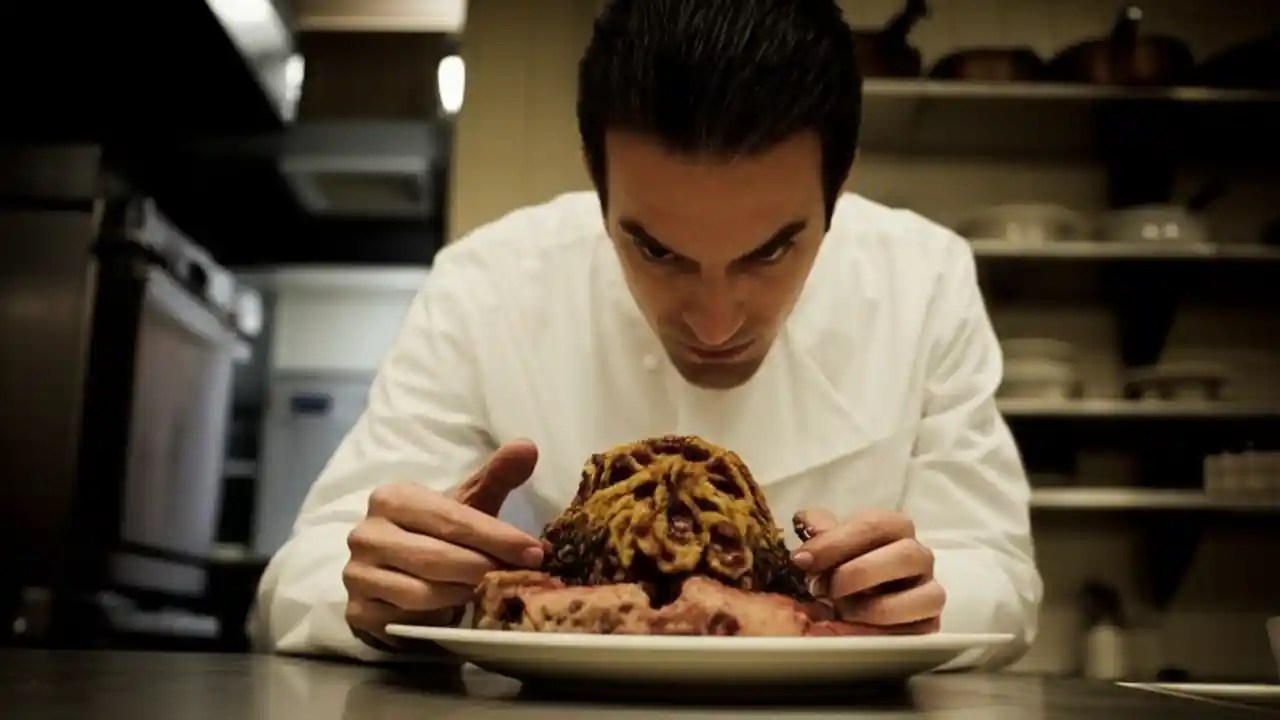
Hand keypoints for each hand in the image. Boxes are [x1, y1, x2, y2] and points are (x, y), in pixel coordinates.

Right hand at [343, 440, 543, 646]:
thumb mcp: (465, 505)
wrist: (397, 574)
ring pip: (422, 592)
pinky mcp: (358, 611)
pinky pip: (406, 620)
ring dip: (465, 594)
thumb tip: (528, 447)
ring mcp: (357, 575)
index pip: (451, 518)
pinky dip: (438, 619)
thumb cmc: (437, 534)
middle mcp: (366, 534)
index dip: (496, 536)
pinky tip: (460, 612)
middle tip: (522, 575)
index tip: (535, 551)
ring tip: (492, 591)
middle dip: (485, 567)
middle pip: (436, 556)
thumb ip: (495, 476)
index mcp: (391, 498)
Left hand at [791, 509, 943, 634]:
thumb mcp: (826, 548)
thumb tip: (805, 521)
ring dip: (874, 606)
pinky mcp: (928, 625)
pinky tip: (857, 627)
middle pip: (905, 554)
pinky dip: (885, 630)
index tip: (802, 560)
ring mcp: (930, 592)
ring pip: (922, 594)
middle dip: (857, 574)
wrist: (849, 611)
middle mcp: (919, 556)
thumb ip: (817, 531)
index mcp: (894, 529)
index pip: (876, 524)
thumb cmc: (839, 571)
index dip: (836, 541)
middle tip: (822, 589)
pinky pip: (920, 629)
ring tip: (841, 610)